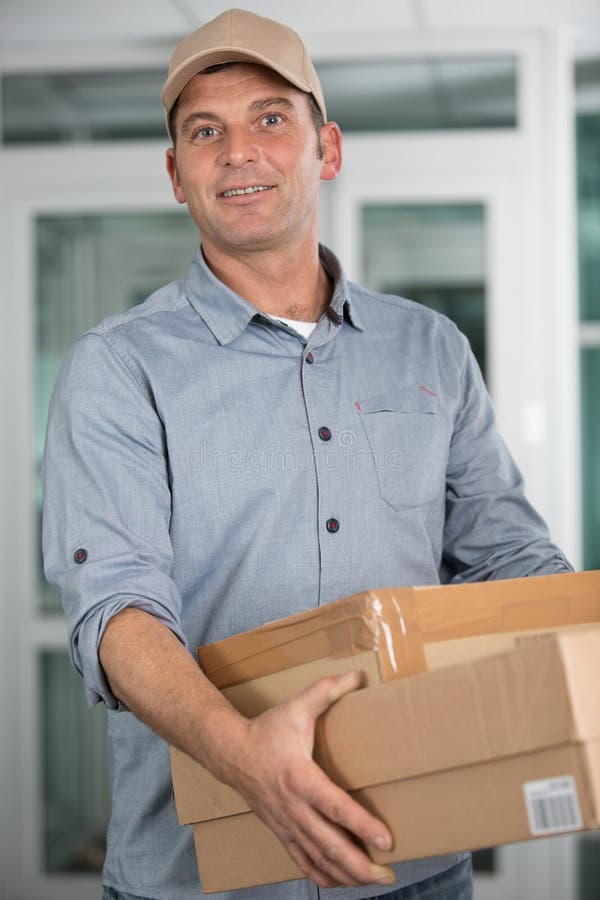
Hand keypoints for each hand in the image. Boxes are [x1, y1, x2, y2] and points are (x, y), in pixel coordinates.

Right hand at [222, 671, 395, 888]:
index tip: (386, 840)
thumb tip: (358, 676)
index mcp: (300, 777)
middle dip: (359, 864)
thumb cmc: (267, 731)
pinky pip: (303, 862)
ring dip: (347, 875)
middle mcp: (294, 807)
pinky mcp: (282, 832)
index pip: (335, 807)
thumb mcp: (296, 706)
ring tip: (375, 881)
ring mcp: (286, 824)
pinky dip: (324, 877)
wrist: (230, 753)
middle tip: (388, 873)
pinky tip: (342, 884)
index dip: (361, 825)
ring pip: (318, 859)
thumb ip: (326, 691)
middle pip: (329, 844)